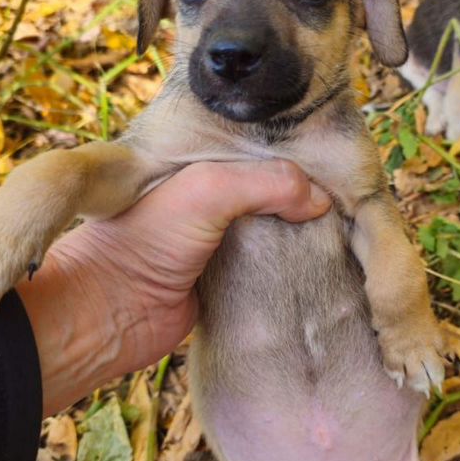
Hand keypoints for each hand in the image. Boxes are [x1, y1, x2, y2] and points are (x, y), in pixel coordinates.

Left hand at [16, 160, 330, 415]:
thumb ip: (265, 183)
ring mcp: (221, 238)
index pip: (262, 146)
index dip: (298, 152)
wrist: (109, 315)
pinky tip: (324, 262)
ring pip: (277, 228)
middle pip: (274, 187)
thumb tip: (321, 202)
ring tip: (345, 231)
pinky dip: (293, 265)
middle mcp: (213, 195)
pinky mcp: (229, 278)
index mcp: (200, 160)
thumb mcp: (205, 190)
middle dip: (306, 193)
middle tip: (350, 199)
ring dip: (303, 232)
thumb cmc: (142, 239)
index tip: (339, 161)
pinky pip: (272, 267)